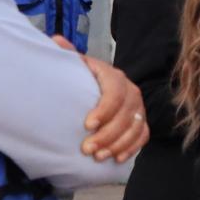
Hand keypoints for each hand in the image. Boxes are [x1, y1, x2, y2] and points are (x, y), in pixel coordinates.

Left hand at [51, 35, 149, 162]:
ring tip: (98, 157)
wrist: (97, 86)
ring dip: (118, 144)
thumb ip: (68, 55)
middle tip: (87, 149)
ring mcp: (139, 108)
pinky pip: (143, 136)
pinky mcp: (142, 121)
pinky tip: (116, 158)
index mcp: (114, 76)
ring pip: (135, 127)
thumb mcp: (76, 64)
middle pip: (126, 115)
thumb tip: (57, 41)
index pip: (115, 93)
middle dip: (108, 134)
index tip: (87, 125)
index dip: (104, 110)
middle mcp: (131, 91)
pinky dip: (132, 148)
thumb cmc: (83, 78)